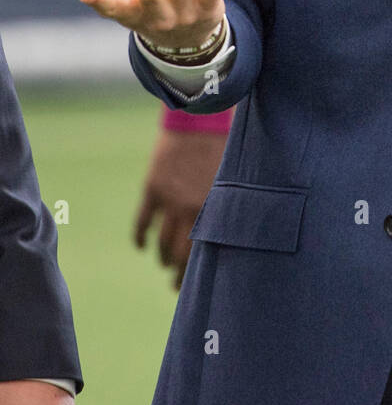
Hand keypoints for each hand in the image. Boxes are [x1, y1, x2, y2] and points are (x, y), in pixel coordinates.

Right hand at [134, 131, 227, 288]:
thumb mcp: (234, 180)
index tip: (194, 286)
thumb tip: (238, 235)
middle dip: (178, 274)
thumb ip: (230, 207)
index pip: (205, 253)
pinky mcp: (153, 189)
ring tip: (164, 264)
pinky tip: (141, 247)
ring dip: (162, 258)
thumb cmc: (225, 147)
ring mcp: (170, 200)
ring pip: (162, 243)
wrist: (200, 118)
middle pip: (181, 255)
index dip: (197, 274)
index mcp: (215, 210)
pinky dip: (140, 238)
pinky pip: (142, 223)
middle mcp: (191, 210)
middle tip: (176, 285)